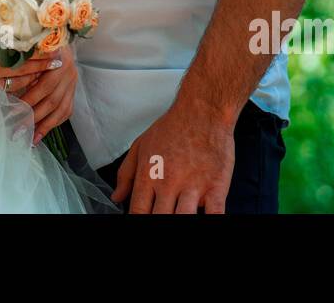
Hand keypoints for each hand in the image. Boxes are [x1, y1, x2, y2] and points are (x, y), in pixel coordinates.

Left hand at [9, 43, 76, 145]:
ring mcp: (72, 82)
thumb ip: (20, 66)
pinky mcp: (73, 90)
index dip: (28, 100)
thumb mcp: (29, 50)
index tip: (12, 112)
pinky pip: (66, 111)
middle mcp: (68, 72)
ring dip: (44, 126)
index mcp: (58, 60)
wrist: (59, 37)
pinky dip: (53, 124)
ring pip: (60, 109)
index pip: (43, 86)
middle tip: (17, 130)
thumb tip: (1, 84)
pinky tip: (40, 134)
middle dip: (34, 117)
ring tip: (29, 139)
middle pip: (52, 100)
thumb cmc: (37, 43)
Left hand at [110, 100, 235, 213]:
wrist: (203, 110)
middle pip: (160, 218)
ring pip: (183, 219)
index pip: (138, 211)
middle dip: (158, 223)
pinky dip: (211, 219)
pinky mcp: (216, 186)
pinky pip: (215, 213)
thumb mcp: (140, 146)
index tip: (141, 221)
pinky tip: (206, 217)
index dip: (138, 221)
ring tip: (178, 216)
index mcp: (149, 175)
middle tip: (161, 215)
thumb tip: (117, 197)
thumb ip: (126, 174)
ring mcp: (193, 186)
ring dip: (180, 220)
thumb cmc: (173, 127)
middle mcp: (169, 183)